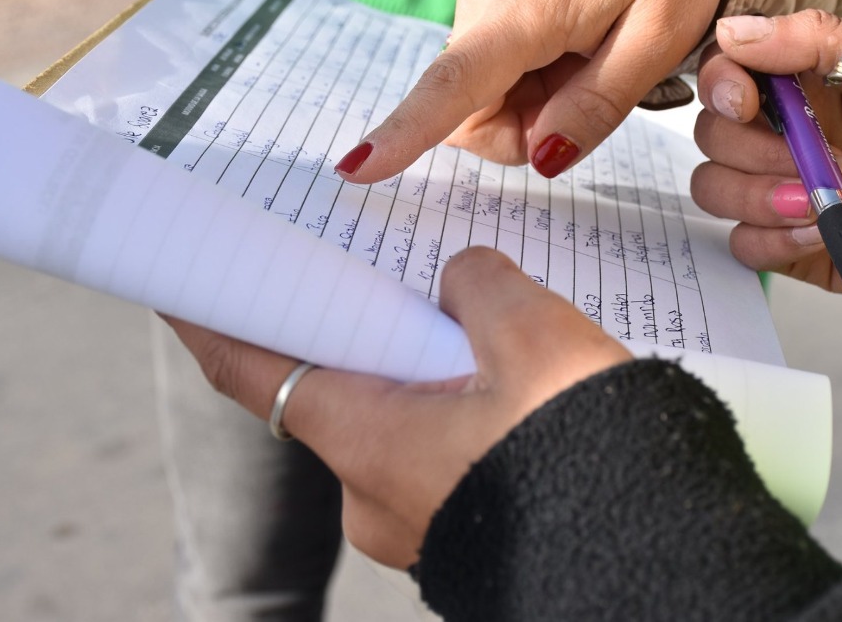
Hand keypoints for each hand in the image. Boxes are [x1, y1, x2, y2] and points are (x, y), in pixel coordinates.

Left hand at [163, 247, 631, 569]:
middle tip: (399, 278)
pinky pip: (445, 454)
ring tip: (489, 330)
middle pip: (343, 389)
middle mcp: (373, 493)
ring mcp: (418, 521)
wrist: (661, 563)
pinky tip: (520, 388)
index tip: (180, 282)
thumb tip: (462, 284)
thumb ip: (479, 286)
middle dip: (368, 333)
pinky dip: (463, 413)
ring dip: (428, 375)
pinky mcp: (465, 531)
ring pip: (403, 422)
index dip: (213, 321)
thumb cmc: (586, 453)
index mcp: (366, 439)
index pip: (254, 370)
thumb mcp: (531, 336)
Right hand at [335, 0, 735, 182]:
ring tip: (597, 58)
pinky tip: (581, 45)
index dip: (404, 134)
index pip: (452, 84)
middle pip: (471, 111)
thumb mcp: (661, 33)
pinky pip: (496, 65)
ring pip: (485, 93)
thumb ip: (599, 102)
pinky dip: (537, 77)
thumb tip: (543, 159)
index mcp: (526, 5)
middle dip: (527, 130)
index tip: (356, 169)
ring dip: (537, 103)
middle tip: (598, 93)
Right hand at [691, 10, 841, 291]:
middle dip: (756, 152)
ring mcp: (779, 188)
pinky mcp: (785, 240)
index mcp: (800, 83)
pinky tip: (819, 232)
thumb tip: (735, 30)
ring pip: (714, 190)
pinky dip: (774, 239)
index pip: (725, 72)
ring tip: (815, 202)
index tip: (747, 104)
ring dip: (759, 197)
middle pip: (712, 135)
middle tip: (813, 160)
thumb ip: (815, 37)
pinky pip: (741, 243)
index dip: (722, 86)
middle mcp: (781, 133)